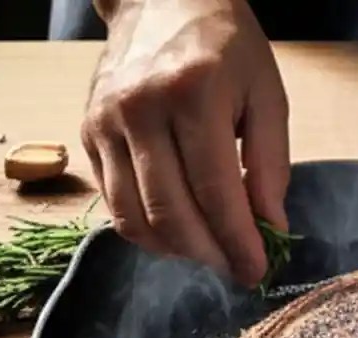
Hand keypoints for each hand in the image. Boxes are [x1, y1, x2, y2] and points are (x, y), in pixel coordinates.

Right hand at [83, 0, 288, 286]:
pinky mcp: (86, 133)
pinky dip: (148, 230)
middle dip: (208, 254)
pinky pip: (114, 204)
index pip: (214, 192)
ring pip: (134, 219)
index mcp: (192, 93)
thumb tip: (270, 229)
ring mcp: (104, 123)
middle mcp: (139, 109)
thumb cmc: (226, 46)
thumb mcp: (267, 95)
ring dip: (175, 251)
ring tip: (208, 251)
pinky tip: (178, 228)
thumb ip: (271, 165)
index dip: (237, 242)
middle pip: (170, 214)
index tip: (257, 271)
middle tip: (235, 267)